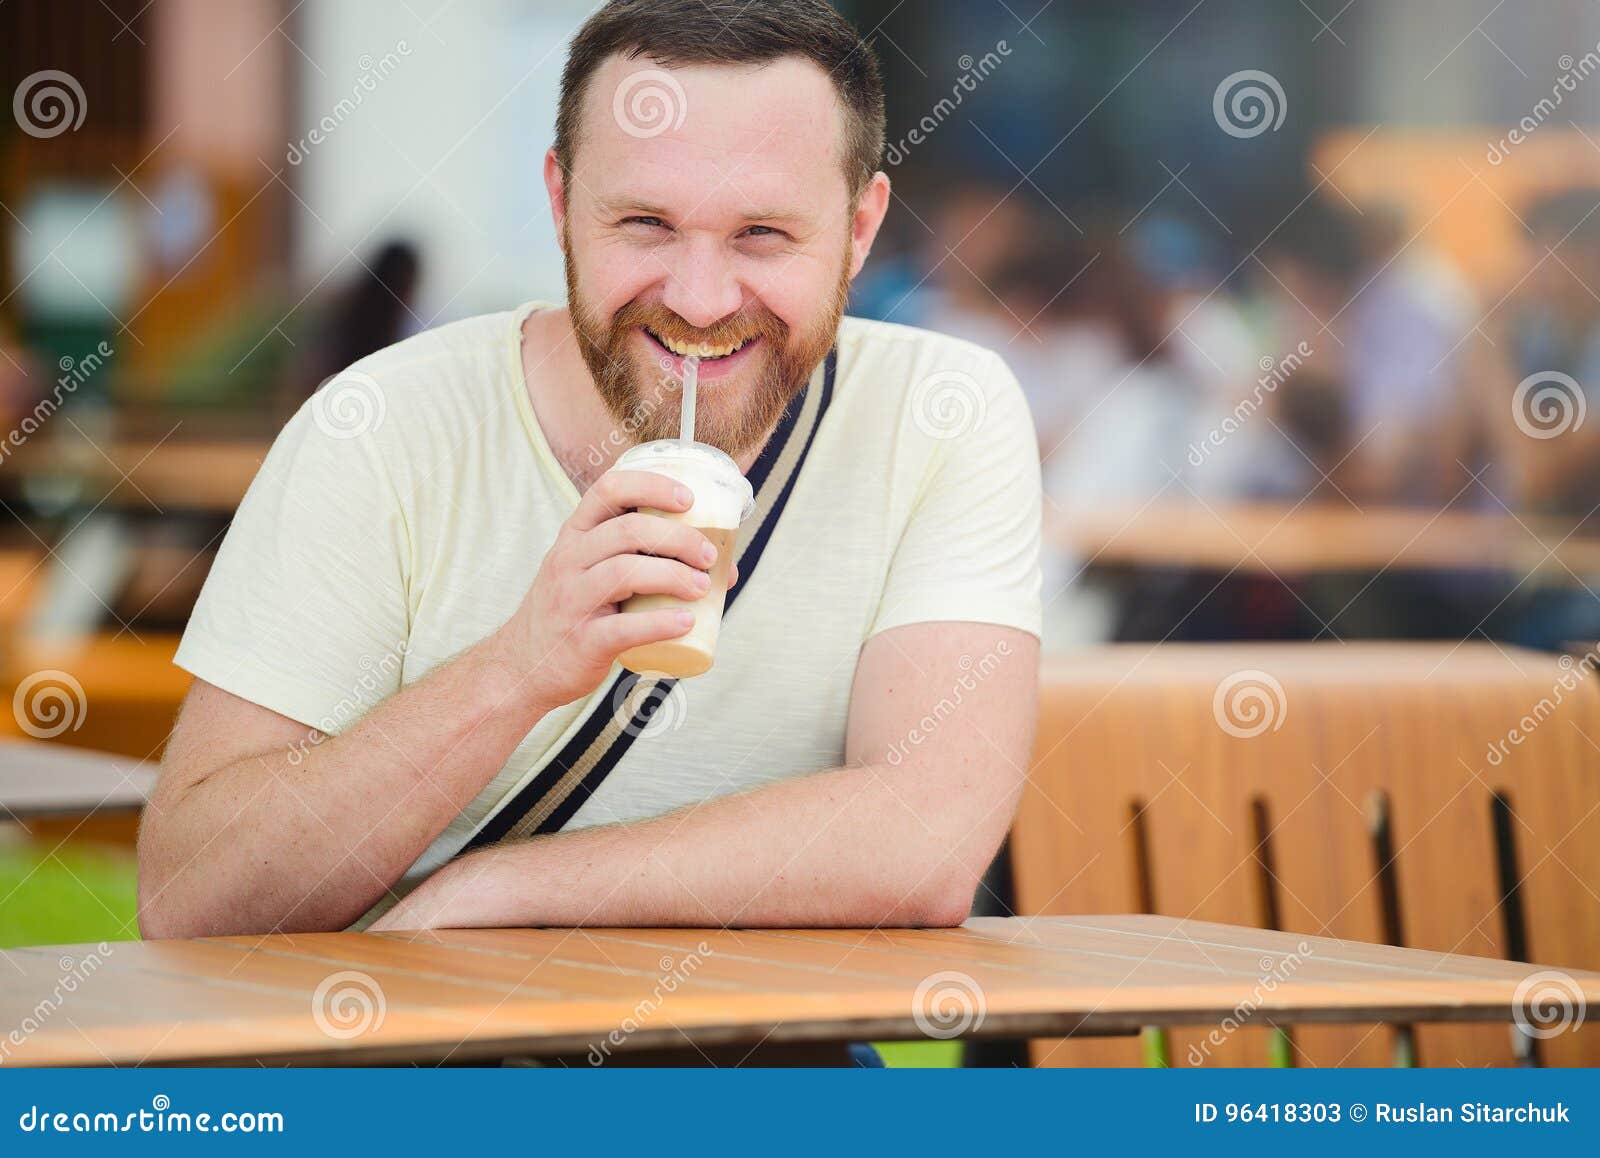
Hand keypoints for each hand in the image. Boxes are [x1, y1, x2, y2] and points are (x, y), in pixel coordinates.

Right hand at [484, 469, 735, 713]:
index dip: (652, 486)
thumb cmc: (576, 610)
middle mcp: (569, 559)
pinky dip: (661, 623)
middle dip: (678, 538)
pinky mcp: (581, 640)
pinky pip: (624, 628)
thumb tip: (723, 569)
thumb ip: (644, 558)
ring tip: (703, 587)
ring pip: (625, 572)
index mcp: (576, 533)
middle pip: (629, 530)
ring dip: (674, 576)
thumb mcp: (592, 570)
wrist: (525, 664)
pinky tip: (687, 622)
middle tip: (708, 555)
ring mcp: (572, 599)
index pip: (609, 489)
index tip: (689, 499)